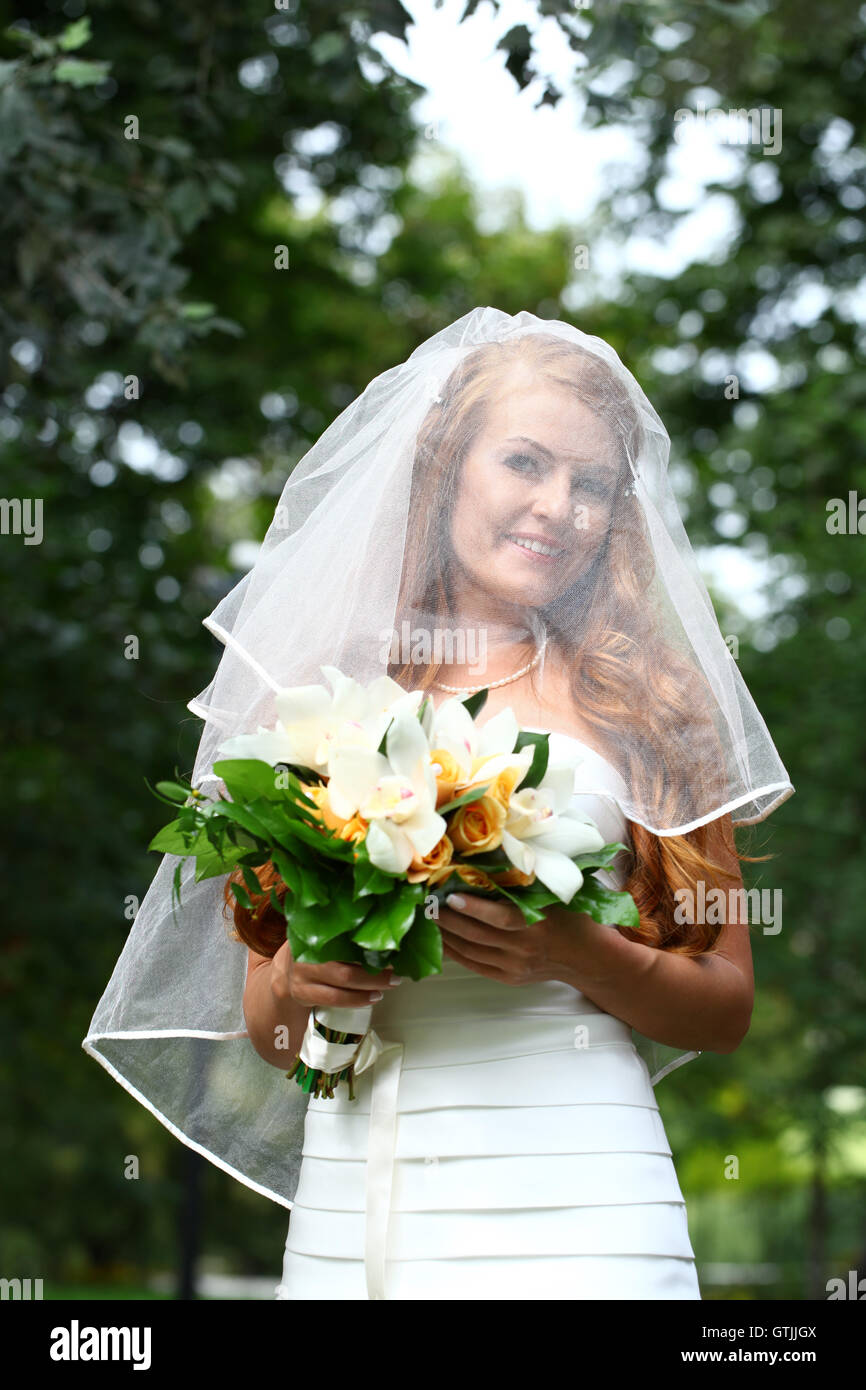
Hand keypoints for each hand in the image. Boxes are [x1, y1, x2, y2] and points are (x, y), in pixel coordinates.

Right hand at [270, 940, 404, 1010]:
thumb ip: (343, 927)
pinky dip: (356, 1000)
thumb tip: (382, 920)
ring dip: (368, 987)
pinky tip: (372, 998)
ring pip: (341, 985)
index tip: (388, 944)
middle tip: (396, 973)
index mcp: (313, 932)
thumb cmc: (314, 949)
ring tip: (388, 985)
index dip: (366, 941)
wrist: (283, 972)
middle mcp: (306, 953)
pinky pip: (334, 1000)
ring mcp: (303, 975)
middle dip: (374, 972)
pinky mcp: (304, 993)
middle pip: (345, 966)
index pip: (341, 934)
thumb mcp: (321, 932)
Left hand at [438, 892, 599, 987]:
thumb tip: (490, 860)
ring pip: (471, 951)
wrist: (586, 957)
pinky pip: (474, 965)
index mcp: (537, 923)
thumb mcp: (552, 896)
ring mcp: (514, 966)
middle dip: (448, 919)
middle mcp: (523, 948)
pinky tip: (443, 939)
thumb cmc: (568, 917)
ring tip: (430, 917)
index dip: (474, 908)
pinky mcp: (508, 978)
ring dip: (447, 934)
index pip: (500, 918)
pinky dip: (455, 952)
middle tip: (427, 901)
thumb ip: (524, 885)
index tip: (451, 896)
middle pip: (477, 935)